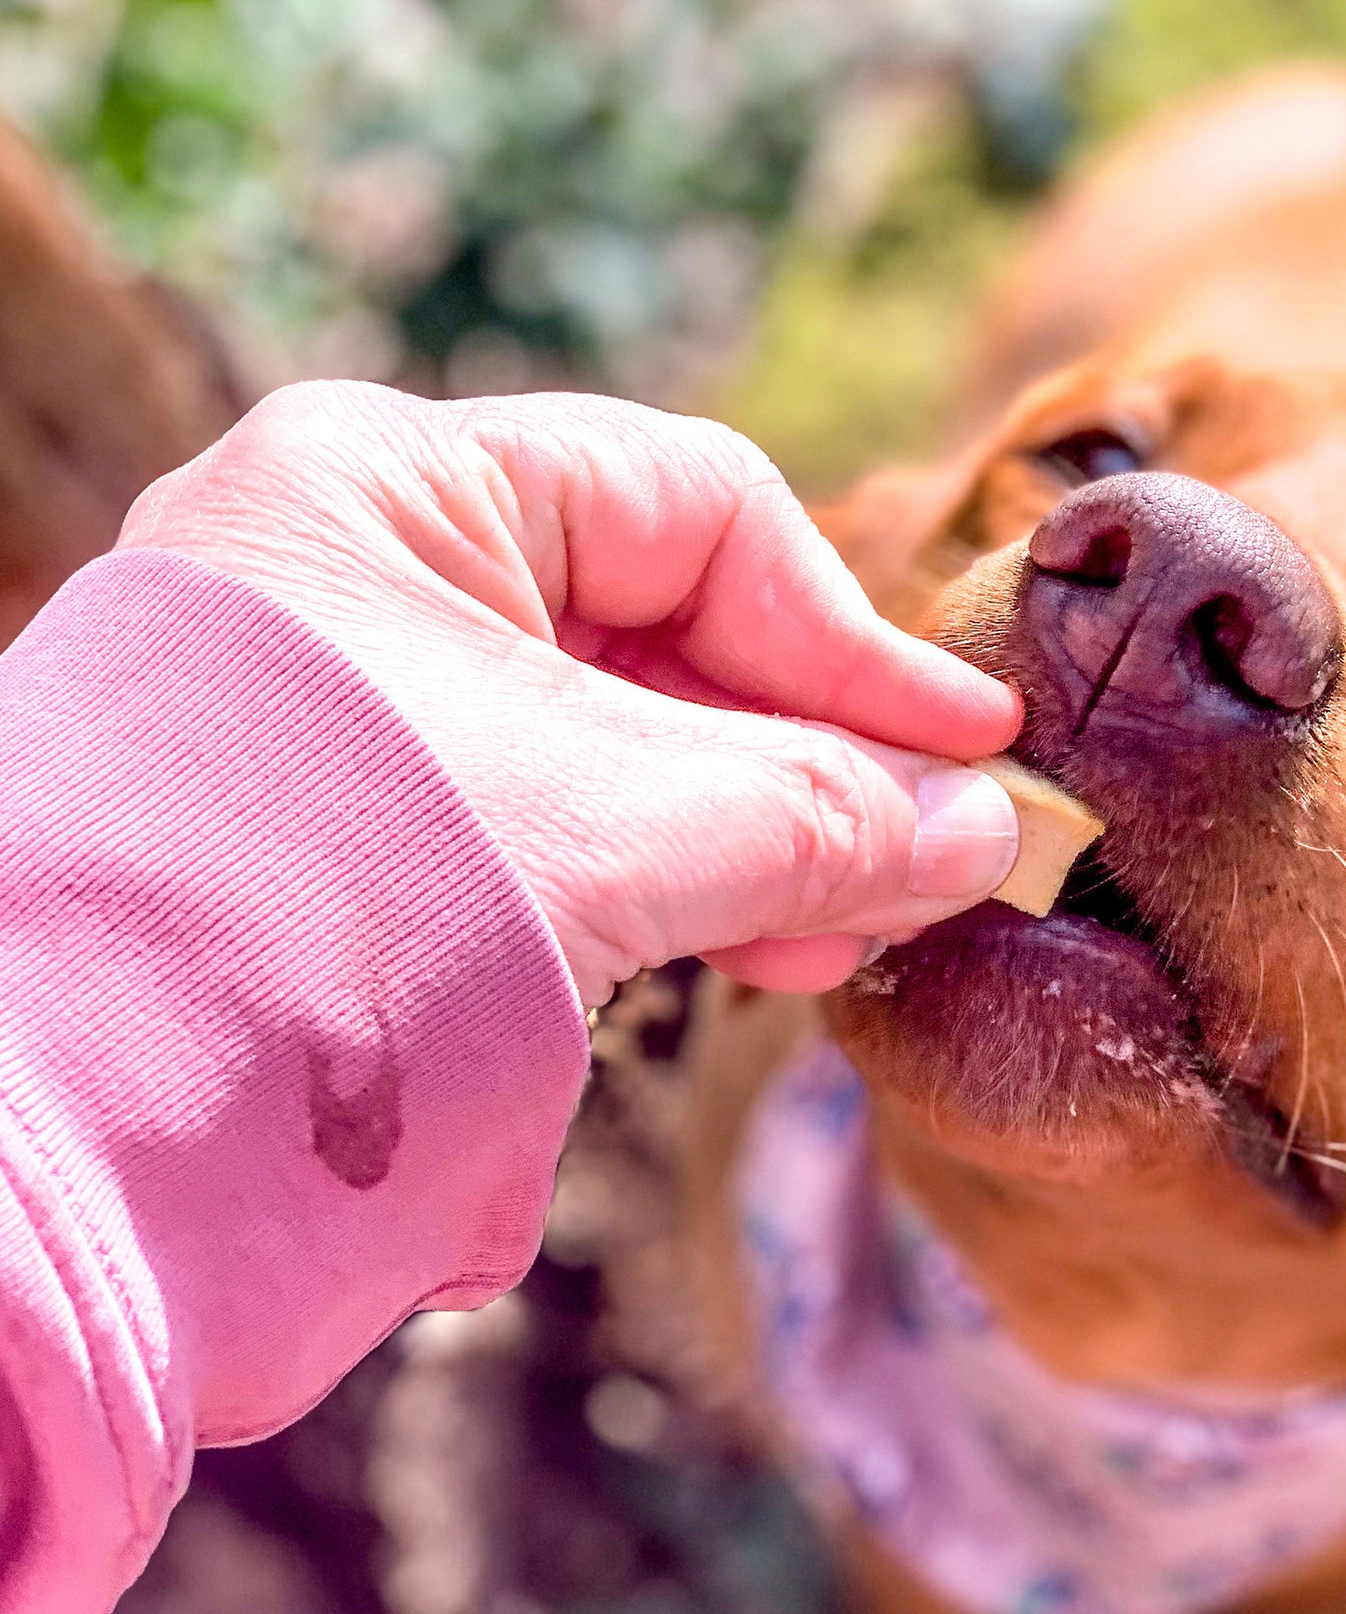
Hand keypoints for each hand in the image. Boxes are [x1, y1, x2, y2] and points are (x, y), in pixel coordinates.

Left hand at [119, 381, 1021, 1002]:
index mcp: (394, 484)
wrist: (55, 1129)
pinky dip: (661, 881)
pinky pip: (551, 822)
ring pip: (612, 741)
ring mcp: (346, 698)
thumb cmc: (315, 914)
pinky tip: (747, 950)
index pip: (700, 513)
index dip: (855, 638)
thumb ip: (819, 814)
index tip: (972, 747)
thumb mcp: (614, 835)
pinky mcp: (342, 821)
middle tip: (922, 858)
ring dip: (746, 835)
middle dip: (806, 754)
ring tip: (838, 937)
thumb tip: (985, 826)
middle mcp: (360, 565)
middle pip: (663, 629)